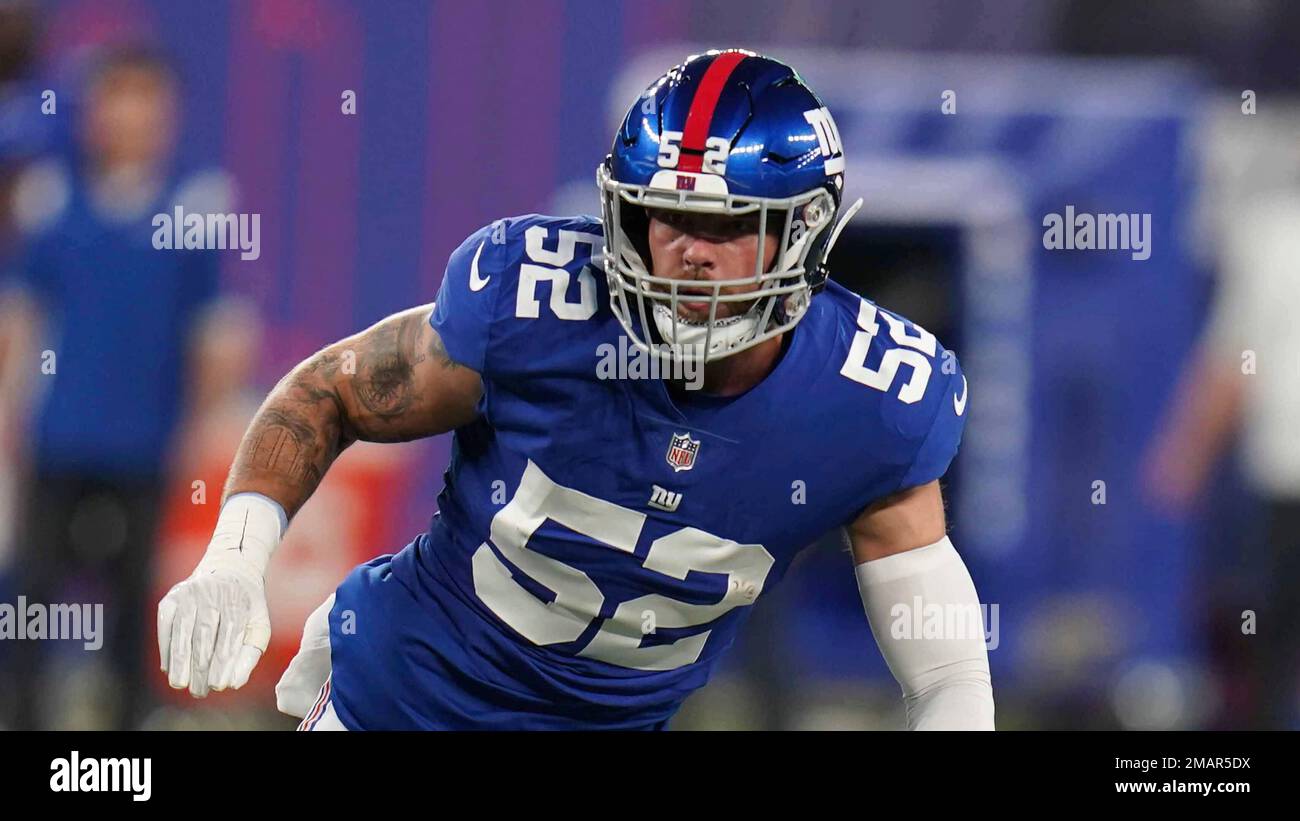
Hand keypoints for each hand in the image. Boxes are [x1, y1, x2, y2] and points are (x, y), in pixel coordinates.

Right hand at [158, 551, 270, 697]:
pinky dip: (166, 647)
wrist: (229, 569)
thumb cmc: (245, 606)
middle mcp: (212, 594)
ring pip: (182, 632)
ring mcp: (189, 594)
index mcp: (237, 600)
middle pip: (204, 636)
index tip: (219, 686)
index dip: (222, 663)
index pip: (229, 635)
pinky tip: (168, 667)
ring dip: (180, 661)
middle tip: (199, 691)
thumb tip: (235, 683)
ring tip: (180, 683)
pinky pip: (166, 626)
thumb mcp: (257, 625)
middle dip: (200, 667)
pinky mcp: (172, 598)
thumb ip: (250, 654)